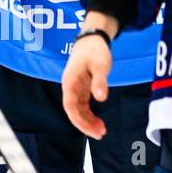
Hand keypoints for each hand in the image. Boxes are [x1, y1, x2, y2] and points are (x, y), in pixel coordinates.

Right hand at [61, 11, 117, 139]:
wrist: (92, 38)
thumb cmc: (96, 50)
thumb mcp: (101, 64)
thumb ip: (100, 81)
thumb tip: (100, 98)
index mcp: (70, 82)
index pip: (71, 107)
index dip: (80, 120)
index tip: (92, 130)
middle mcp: (70, 87)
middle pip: (74, 111)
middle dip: (85, 124)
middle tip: (100, 134)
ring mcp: (75, 88)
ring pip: (78, 110)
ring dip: (88, 121)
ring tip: (101, 131)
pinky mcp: (81, 88)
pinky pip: (83, 105)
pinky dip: (90, 113)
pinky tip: (98, 121)